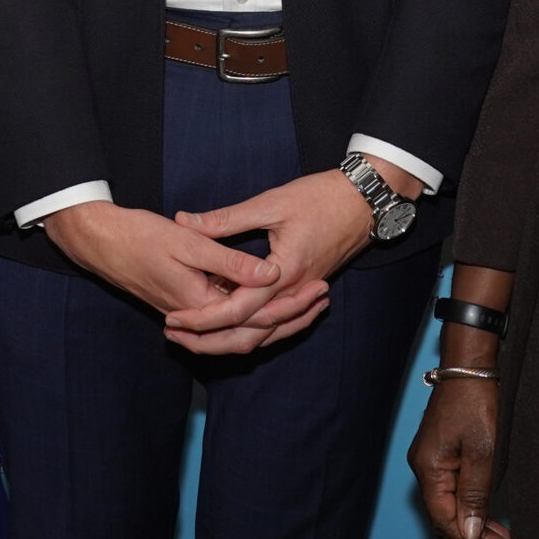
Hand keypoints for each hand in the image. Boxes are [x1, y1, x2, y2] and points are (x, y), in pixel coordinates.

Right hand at [42, 201, 301, 351]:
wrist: (100, 242)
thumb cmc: (139, 235)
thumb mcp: (187, 242)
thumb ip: (229, 260)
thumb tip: (271, 273)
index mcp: (199, 303)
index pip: (253, 315)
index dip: (290, 303)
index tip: (318, 286)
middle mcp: (196, 317)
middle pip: (253, 331)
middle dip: (290, 317)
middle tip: (322, 297)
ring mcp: (190, 315)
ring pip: (241, 331)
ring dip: (276, 319)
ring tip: (310, 301)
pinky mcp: (188, 307)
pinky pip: (228, 322)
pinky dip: (255, 316)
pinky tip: (273, 298)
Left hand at [171, 161, 410, 353]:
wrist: (363, 201)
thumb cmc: (320, 197)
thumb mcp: (270, 203)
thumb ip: (226, 219)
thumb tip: (185, 221)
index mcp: (282, 272)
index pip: (236, 310)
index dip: (202, 319)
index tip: (174, 320)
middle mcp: (293, 292)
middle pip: (249, 334)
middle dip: (209, 341)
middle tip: (175, 336)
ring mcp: (302, 295)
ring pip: (265, 335)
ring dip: (229, 340)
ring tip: (196, 338)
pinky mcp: (306, 291)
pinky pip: (279, 324)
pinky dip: (255, 330)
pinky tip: (235, 326)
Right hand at [409, 377, 511, 538]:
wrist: (471, 367)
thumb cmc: (476, 404)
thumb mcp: (483, 453)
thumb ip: (475, 495)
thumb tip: (469, 532)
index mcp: (429, 468)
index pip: (445, 518)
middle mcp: (425, 466)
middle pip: (448, 512)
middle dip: (476, 535)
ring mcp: (433, 458)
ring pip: (454, 501)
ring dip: (477, 520)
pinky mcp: (444, 450)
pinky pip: (456, 486)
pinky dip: (474, 502)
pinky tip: (489, 513)